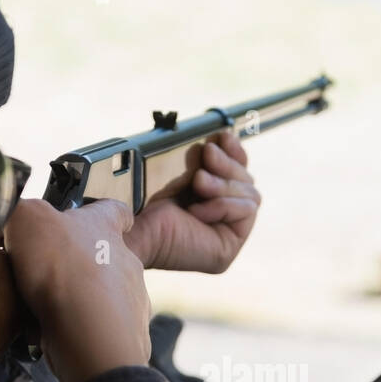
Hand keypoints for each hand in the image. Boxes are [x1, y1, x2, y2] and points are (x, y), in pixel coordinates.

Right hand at [4, 197, 150, 381]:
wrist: (88, 331)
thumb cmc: (64, 268)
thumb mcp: (27, 217)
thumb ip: (19, 209)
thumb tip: (8, 214)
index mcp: (105, 227)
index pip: (115, 210)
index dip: (103, 211)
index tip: (94, 216)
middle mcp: (124, 261)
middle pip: (105, 255)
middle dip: (79, 263)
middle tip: (48, 271)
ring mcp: (129, 300)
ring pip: (102, 294)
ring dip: (78, 299)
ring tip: (46, 308)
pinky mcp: (123, 333)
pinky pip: (98, 328)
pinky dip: (78, 330)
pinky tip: (54, 333)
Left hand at [125, 131, 260, 272]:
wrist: (130, 229)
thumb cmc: (142, 201)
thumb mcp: (176, 170)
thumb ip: (204, 156)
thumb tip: (226, 134)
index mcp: (208, 196)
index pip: (238, 170)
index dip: (235, 152)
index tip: (224, 136)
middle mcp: (220, 216)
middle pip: (246, 180)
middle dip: (228, 165)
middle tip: (207, 155)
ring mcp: (226, 233)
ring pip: (250, 194)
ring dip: (223, 184)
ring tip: (198, 183)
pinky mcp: (228, 247)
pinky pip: (246, 212)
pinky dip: (223, 205)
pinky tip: (196, 211)